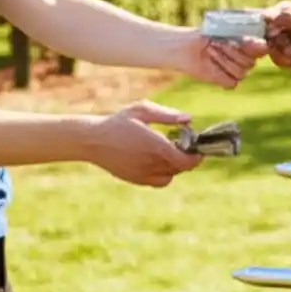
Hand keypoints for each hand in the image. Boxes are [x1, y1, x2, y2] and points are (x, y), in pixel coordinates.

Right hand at [84, 100, 202, 186]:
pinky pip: (160, 181)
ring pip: (171, 175)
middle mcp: (151, 163)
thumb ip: (167, 115)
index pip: (187, 160)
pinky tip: (157, 160)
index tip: (197, 146)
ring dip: (175, 165)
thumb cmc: (118, 122)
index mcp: (155, 146)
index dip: (196, 155)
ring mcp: (144, 174)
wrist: (93, 140)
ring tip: (167, 150)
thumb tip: (188, 119)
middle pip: (181, 167)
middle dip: (186, 156)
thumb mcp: (142, 110)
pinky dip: (165, 173)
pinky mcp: (137, 180)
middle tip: (181, 143)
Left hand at [181, 32, 268, 88]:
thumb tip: (262, 44)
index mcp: (249, 44)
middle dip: (232, 52)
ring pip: (241, 73)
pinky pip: (232, 82)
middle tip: (216, 43)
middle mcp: (246, 58)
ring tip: (210, 50)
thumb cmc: (205, 34)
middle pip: (250, 62)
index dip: (252, 46)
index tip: (240, 40)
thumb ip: (242, 37)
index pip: (262, 48)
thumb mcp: (223, 31)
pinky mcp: (227, 81)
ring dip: (224, 60)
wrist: (185, 47)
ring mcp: (237, 71)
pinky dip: (220, 72)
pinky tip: (210, 63)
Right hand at [261, 1, 290, 71]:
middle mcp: (280, 26)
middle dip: (275, 40)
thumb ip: (284, 16)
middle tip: (286, 42)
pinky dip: (284, 59)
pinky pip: (275, 58)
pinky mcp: (283, 55)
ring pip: (269, 47)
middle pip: (263, 34)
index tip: (274, 30)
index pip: (264, 16)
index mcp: (283, 12)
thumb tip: (264, 15)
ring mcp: (281, 41)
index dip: (264, 25)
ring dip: (282, 50)